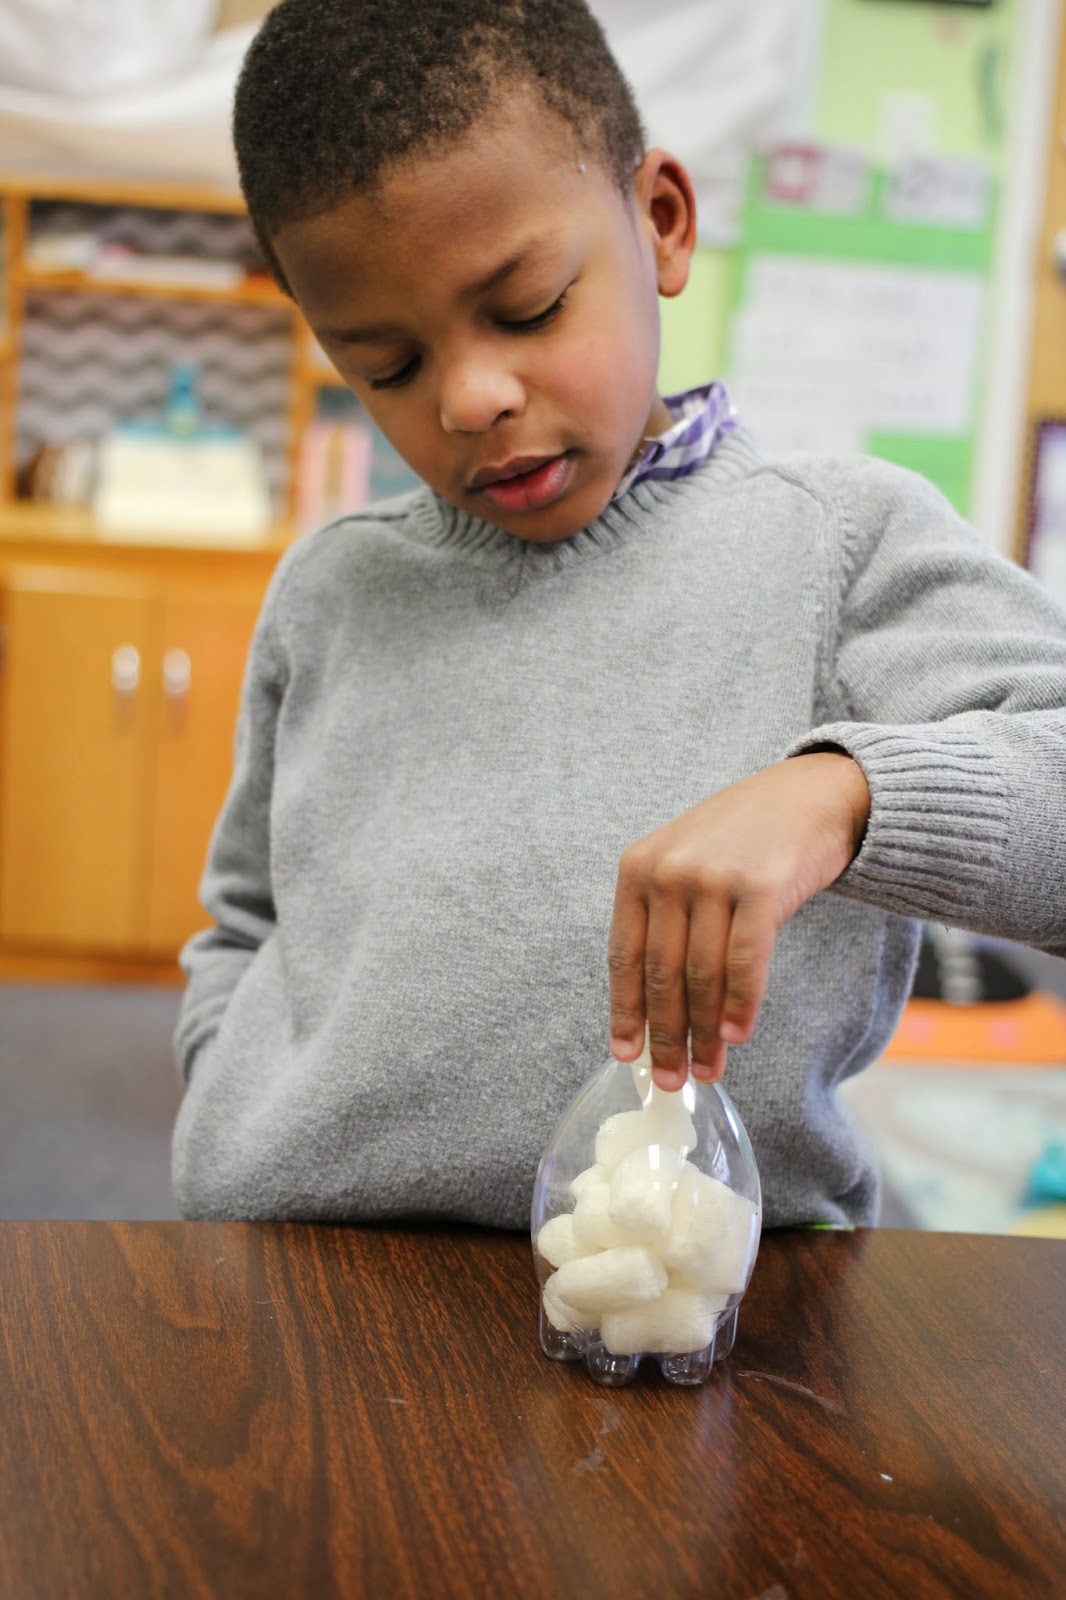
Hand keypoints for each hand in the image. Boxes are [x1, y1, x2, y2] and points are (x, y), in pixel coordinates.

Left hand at [607, 753, 870, 1088]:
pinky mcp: (759, 886)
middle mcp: (669, 870)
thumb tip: (654, 1007)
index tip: (626, 1053)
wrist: (811, 796)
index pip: (623, 955)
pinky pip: (745, 962)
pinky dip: (739, 1005)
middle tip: (672, 1078)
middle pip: (661, 973)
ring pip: (701, 975)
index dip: (625, 1011)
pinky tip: (736, 1034)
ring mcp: (713, 877)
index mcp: (638, 867)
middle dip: (666, 1035)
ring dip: (704, 1032)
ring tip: (709, 1068)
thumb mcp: (686, 863)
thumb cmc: (745, 840)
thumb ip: (665, 920)